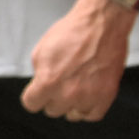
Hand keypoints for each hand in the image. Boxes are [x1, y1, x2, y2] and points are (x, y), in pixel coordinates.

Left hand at [20, 0, 134, 121]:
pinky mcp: (107, 95)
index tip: (39, 89)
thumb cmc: (71, 33)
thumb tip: (40, 87)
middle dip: (53, 97)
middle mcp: (68, 94)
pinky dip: (88, 109)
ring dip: (71, 104)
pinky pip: (93, 115)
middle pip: (52, 110)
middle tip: (61, 82)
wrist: (102, 23)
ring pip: (72, 114)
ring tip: (75, 87)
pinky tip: (86, 98)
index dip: (34, 95)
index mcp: (47, 82)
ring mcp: (89, 96)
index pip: (31, 104)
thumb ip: (39, 74)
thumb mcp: (41, 51)